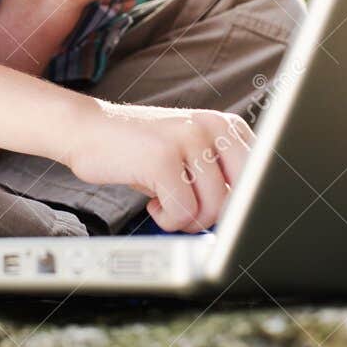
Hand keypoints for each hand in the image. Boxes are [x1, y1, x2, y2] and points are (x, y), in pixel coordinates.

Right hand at [59, 99, 255, 231]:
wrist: (87, 129)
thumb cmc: (140, 150)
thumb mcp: (188, 153)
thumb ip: (221, 174)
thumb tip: (249, 217)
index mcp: (226, 125)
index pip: (259, 178)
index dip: (241, 206)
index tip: (215, 212)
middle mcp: (212, 127)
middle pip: (239, 198)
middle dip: (213, 217)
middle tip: (186, 211)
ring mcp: (188, 139)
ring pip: (211, 210)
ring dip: (186, 220)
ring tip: (166, 204)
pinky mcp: (162, 158)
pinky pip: (181, 212)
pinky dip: (166, 219)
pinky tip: (152, 203)